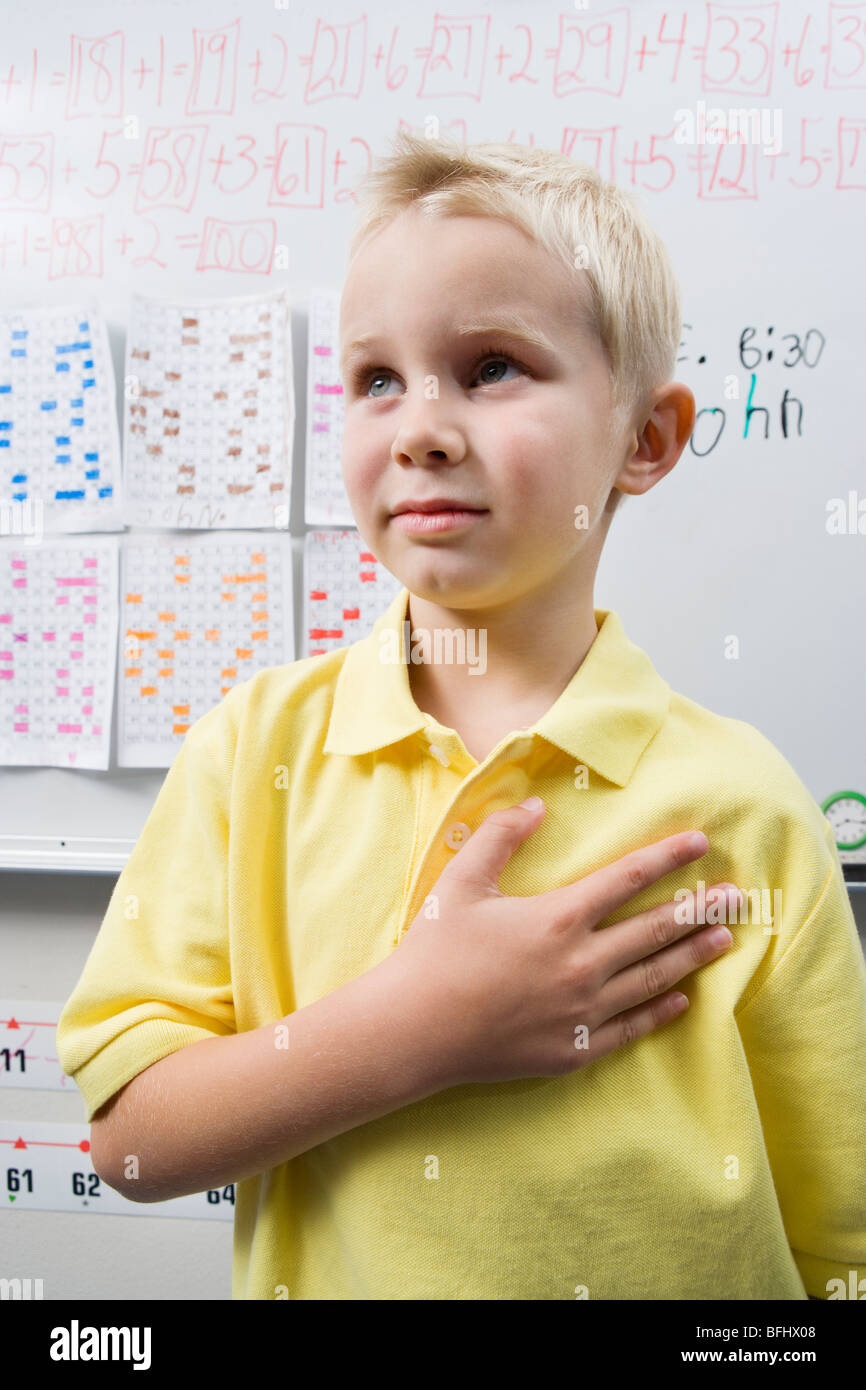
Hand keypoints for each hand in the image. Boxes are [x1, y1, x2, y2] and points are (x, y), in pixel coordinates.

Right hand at [389, 799, 736, 1085]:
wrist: (412, 1030)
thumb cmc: (434, 952)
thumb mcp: (461, 882)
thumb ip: (500, 837)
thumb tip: (535, 806)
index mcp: (557, 918)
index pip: (627, 879)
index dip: (667, 858)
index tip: (701, 843)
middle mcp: (580, 964)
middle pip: (656, 930)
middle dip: (700, 908)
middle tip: (738, 895)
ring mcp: (581, 1011)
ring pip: (653, 978)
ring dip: (692, 956)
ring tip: (725, 939)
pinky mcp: (574, 1049)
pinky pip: (630, 1028)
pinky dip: (660, 1011)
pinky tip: (681, 1000)